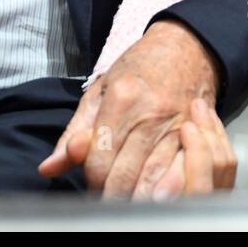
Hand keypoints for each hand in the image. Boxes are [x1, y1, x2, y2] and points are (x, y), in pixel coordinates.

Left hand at [38, 19, 228, 198]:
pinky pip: (183, 173)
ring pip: (154, 181)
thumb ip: (74, 132)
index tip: (93, 184)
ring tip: (129, 200)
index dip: (92, 181)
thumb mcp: (100, 91)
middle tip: (108, 199)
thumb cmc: (139, 68)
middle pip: (125, 176)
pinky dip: (168, 189)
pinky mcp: (199, 133)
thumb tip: (48, 169)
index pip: (99, 160)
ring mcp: (177, 125)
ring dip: (138, 198)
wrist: (186, 46)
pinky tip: (158, 192)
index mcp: (120, 98)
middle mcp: (150, 113)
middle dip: (112, 196)